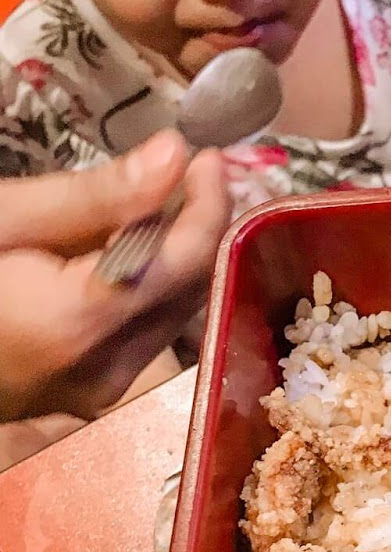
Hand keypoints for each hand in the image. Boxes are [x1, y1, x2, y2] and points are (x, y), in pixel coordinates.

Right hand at [0, 131, 230, 422]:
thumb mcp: (2, 218)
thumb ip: (95, 196)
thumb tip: (175, 154)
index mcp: (79, 324)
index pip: (187, 259)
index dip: (209, 202)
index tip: (209, 153)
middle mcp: (102, 372)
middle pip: (189, 290)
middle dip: (200, 226)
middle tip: (196, 169)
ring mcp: (95, 394)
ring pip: (172, 315)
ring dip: (179, 256)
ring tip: (166, 198)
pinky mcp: (85, 398)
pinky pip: (142, 336)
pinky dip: (149, 288)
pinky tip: (130, 247)